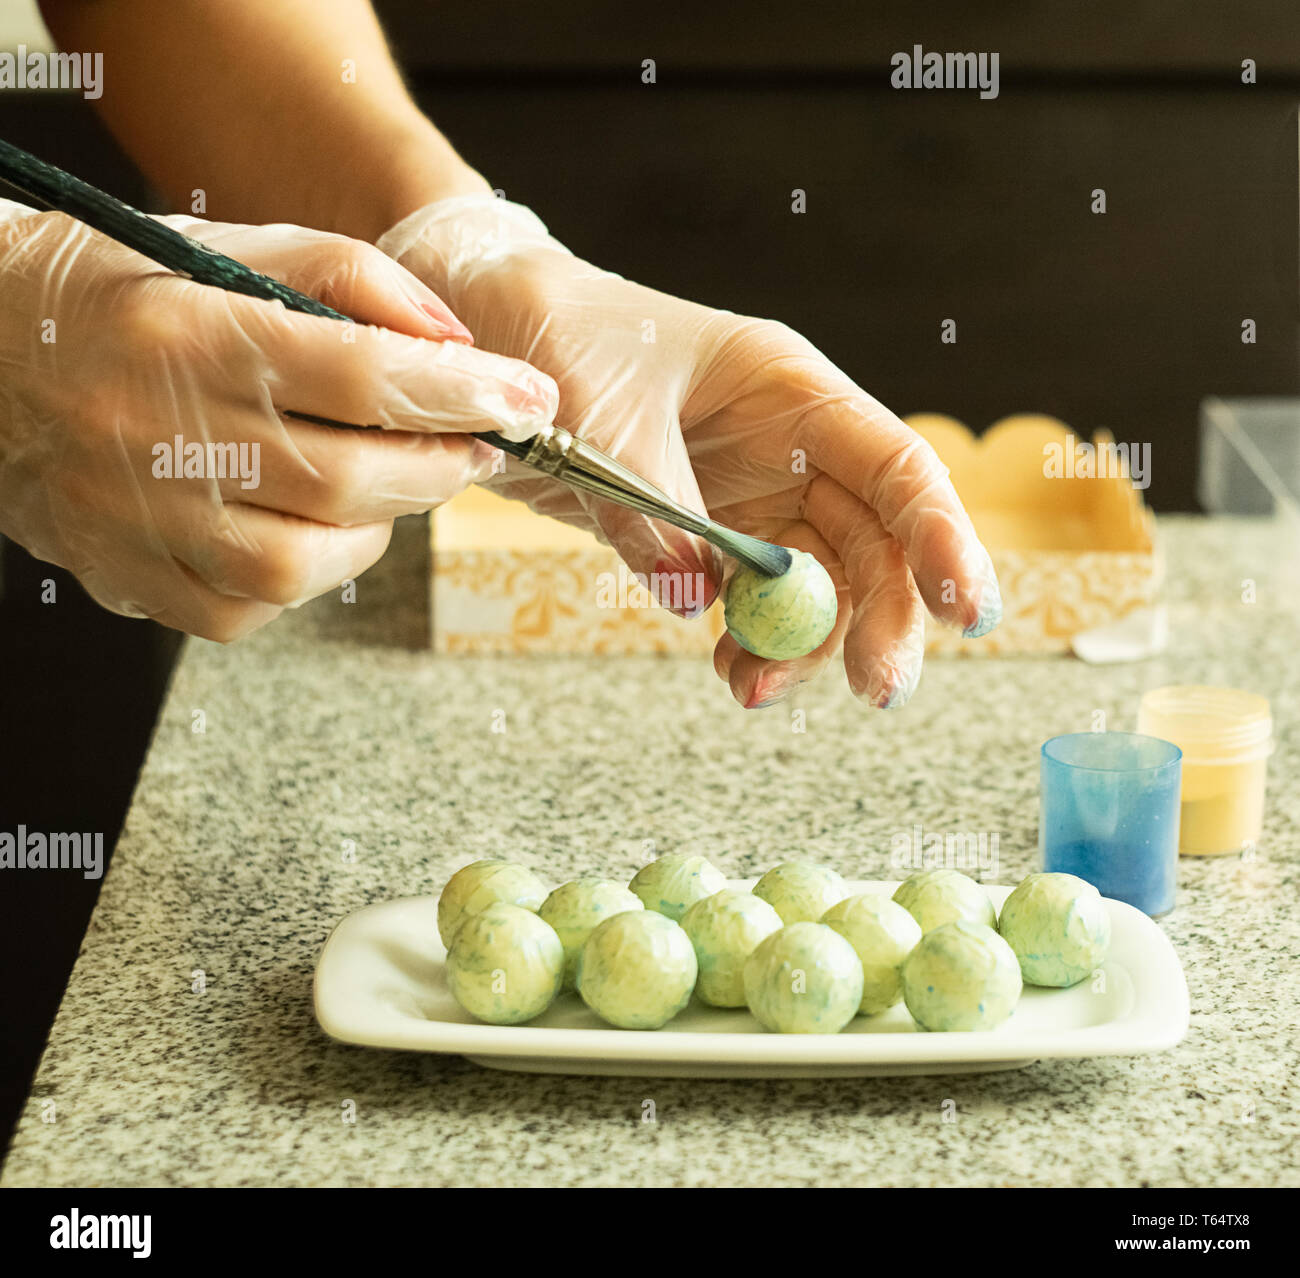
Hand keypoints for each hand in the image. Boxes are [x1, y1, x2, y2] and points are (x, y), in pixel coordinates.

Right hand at [0, 205, 556, 639]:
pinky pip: (254, 606)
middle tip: (475, 445)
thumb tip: (456, 342)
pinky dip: (310, 573)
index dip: (463, 393)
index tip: (532, 401)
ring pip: (307, 561)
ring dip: (379, 526)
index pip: (360, 373)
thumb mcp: (224, 248)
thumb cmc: (120, 298)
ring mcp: (141, 521)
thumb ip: (349, 278)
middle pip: (348, 478)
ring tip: (388, 483)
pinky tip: (312, 525)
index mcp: (187, 333)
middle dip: (440, 466)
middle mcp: (158, 433)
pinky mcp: (136, 582)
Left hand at [379, 196, 999, 707]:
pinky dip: (749, 643)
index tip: (968, 609)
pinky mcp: (712, 537)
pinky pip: (753, 604)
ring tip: (750, 690)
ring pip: (817, 587)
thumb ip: (651, 511)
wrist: (488, 349)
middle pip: (870, 541)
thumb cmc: (554, 341)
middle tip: (874, 690)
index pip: (895, 464)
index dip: (942, 535)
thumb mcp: (601, 417)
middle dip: (879, 618)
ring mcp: (755, 497)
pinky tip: (728, 668)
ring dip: (800, 648)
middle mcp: (790, 447)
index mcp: (788, 389)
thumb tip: (695, 599)